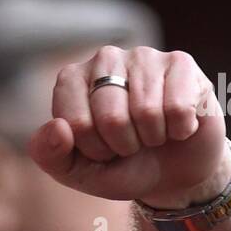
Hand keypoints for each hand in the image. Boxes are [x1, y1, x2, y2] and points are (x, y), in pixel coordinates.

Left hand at [28, 46, 230, 208]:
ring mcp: (144, 56)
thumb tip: (57, 127)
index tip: (101, 149)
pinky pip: (178, 108)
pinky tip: (177, 124)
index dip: (93, 150)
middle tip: (131, 143)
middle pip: (111, 118)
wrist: (172, 174)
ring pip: (146, 112)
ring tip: (152, 132)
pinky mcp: (181, 63)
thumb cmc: (119, 167)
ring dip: (152, 137)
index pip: (75, 125)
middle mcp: (105, 59)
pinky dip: (179, 130)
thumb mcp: (76, 172)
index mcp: (71, 80)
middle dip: (123, 145)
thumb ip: (49, 154)